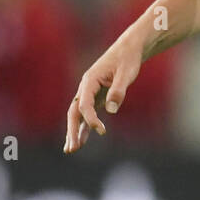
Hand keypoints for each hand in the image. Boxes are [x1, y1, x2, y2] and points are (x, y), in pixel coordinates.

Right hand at [63, 32, 142, 153]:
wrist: (129, 49)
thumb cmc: (128, 60)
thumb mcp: (126, 74)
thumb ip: (118, 91)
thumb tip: (111, 110)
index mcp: (89, 80)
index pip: (85, 104)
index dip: (91, 119)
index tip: (102, 131)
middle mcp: (85, 87)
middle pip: (74, 111)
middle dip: (72, 130)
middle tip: (71, 149)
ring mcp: (89, 92)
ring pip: (77, 114)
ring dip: (74, 132)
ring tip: (71, 150)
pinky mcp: (96, 97)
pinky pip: (86, 114)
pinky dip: (84, 127)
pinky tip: (82, 141)